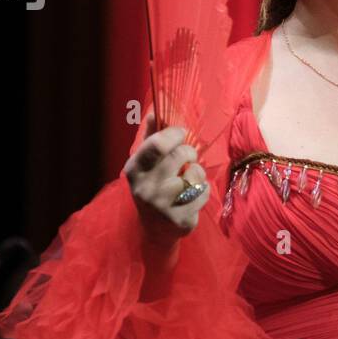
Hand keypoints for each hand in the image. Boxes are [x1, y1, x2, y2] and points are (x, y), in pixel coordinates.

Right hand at [122, 107, 209, 245]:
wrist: (154, 228)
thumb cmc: (153, 185)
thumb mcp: (146, 163)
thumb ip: (151, 136)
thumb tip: (153, 110)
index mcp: (134, 170)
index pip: (156, 144)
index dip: (174, 134)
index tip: (181, 133)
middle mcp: (145, 188)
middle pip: (179, 155)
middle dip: (189, 151)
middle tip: (188, 156)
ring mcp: (162, 206)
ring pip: (194, 175)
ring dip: (197, 173)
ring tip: (189, 179)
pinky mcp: (180, 219)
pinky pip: (203, 193)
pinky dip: (203, 190)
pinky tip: (192, 195)